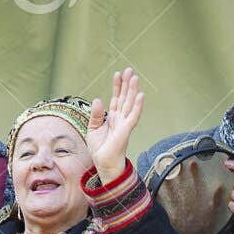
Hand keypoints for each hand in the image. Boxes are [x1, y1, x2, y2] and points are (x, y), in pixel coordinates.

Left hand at [86, 68, 144, 185]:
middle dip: (127, 84)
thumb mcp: (93, 129)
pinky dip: (138, 106)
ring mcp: (124, 124)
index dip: (117, 86)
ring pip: (130, 103)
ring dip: (132, 90)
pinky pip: (133, 116)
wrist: (104, 164)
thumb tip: (98, 99)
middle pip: (124, 98)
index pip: (116, 99)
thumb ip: (96, 115)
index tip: (118, 74)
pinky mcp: (126, 130)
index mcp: (112, 118)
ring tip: (135, 77)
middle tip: (129, 70)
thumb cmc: (100, 149)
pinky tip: (141, 95)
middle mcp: (120, 118)